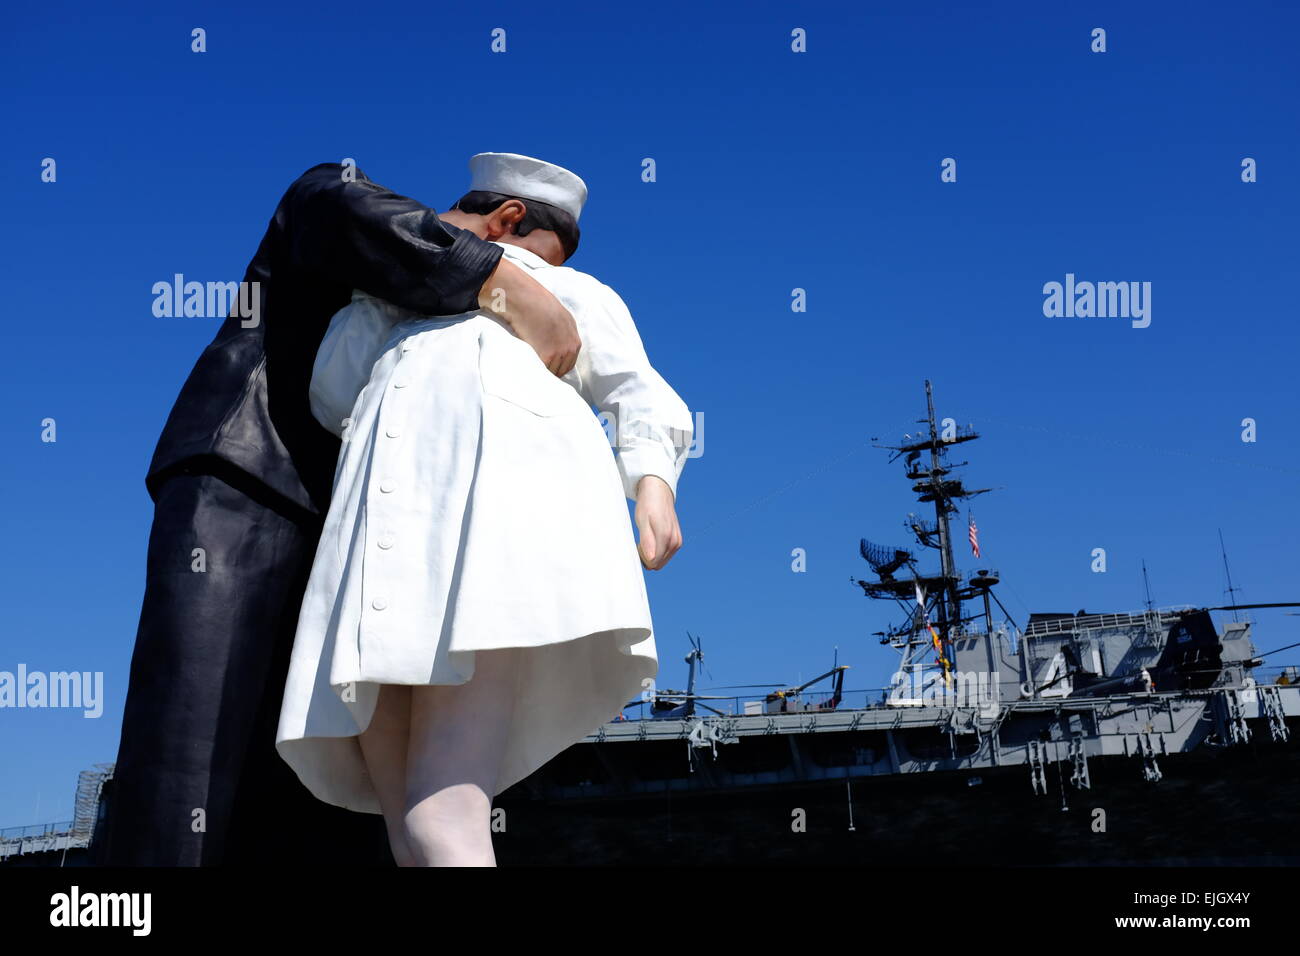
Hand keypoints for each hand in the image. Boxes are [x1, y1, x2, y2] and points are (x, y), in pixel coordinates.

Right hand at [478, 257, 579, 375]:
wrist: (524, 297)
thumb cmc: (534, 303)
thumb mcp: (558, 316)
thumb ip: (560, 333)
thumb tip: (552, 343)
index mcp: (574, 337)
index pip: (569, 363)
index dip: (556, 366)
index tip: (544, 366)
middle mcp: (570, 346)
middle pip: (561, 370)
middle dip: (549, 370)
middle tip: (534, 368)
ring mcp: (560, 352)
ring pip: (550, 372)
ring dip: (540, 371)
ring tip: (527, 362)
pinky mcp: (547, 356)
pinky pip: (540, 371)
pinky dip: (532, 370)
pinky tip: (524, 362)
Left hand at [634, 476, 681, 569]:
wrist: (659, 492)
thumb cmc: (647, 505)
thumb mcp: (642, 521)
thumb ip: (647, 540)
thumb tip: (651, 559)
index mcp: (665, 537)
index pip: (653, 562)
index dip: (641, 557)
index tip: (637, 544)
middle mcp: (675, 541)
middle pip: (657, 564)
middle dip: (646, 558)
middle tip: (640, 541)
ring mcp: (678, 542)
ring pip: (661, 561)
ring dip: (652, 554)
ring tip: (646, 538)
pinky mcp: (678, 542)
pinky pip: (665, 555)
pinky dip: (657, 551)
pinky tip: (652, 538)